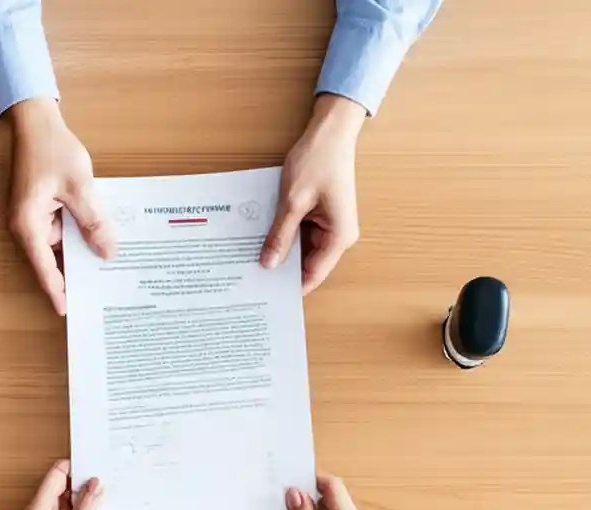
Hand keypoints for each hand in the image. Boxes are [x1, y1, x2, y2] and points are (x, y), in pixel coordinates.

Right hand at [6, 99, 115, 315]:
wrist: (36, 120)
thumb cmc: (52, 149)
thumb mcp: (79, 187)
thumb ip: (93, 222)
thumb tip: (108, 253)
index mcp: (28, 225)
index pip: (45, 268)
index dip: (58, 291)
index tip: (70, 312)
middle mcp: (26, 226)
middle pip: (53, 260)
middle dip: (76, 273)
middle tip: (103, 291)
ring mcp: (33, 218)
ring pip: (60, 244)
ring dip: (81, 251)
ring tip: (109, 268)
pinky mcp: (41, 208)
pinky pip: (62, 229)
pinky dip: (78, 233)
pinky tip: (100, 238)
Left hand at [261, 94, 365, 294]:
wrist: (330, 132)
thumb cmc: (319, 161)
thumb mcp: (293, 201)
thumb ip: (281, 235)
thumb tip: (269, 264)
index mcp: (339, 236)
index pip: (313, 275)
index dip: (290, 288)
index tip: (267, 296)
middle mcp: (338, 235)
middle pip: (307, 264)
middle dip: (282, 269)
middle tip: (251, 278)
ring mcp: (330, 226)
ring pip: (302, 249)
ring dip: (281, 250)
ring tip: (253, 258)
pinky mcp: (321, 215)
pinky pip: (301, 233)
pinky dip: (285, 235)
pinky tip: (265, 236)